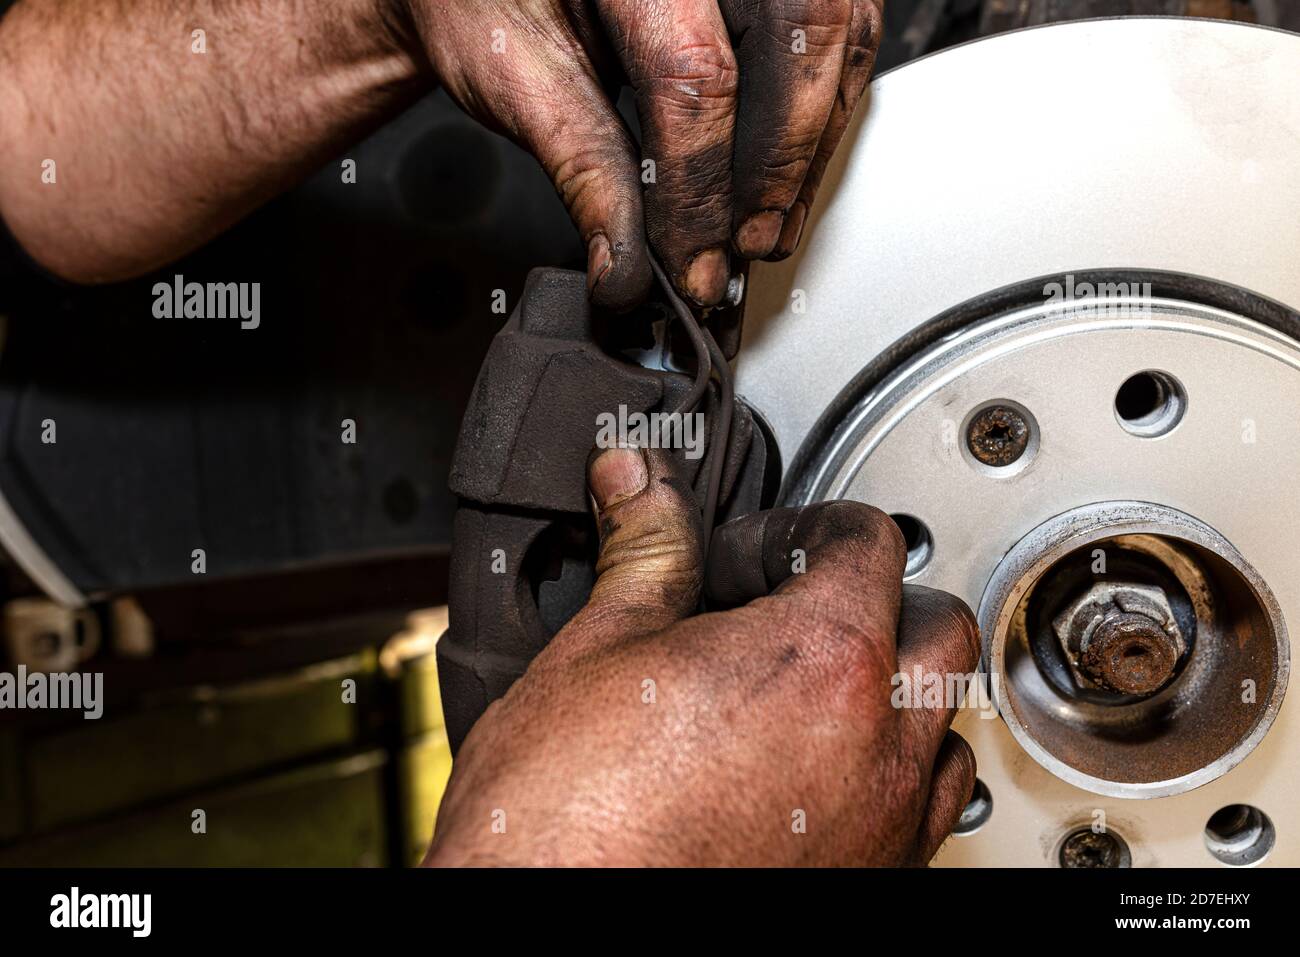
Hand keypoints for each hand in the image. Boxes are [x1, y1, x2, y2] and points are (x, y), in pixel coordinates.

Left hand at [405, 1, 883, 308]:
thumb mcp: (508, 69)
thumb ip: (579, 162)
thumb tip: (626, 260)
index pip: (693, 73)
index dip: (702, 185)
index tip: (693, 261)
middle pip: (799, 32)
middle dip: (781, 161)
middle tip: (747, 245)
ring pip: (837, 28)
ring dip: (812, 140)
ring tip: (768, 226)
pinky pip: (838, 25)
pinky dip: (823, 104)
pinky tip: (789, 169)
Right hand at [426, 446, 980, 866]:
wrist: (549, 925)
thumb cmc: (565, 820)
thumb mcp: (596, 649)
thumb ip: (645, 554)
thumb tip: (639, 485)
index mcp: (819, 657)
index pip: (867, 542)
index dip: (802, 529)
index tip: (753, 554)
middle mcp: (875, 743)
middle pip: (936, 627)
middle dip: (874, 601)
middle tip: (791, 609)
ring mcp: (882, 823)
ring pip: (945, 725)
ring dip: (897, 692)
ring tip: (811, 690)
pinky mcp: (870, 881)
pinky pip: (926, 810)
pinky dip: (893, 774)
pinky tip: (817, 771)